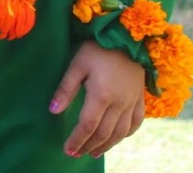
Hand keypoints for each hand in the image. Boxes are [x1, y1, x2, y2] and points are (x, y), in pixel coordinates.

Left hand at [51, 39, 145, 157]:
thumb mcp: (77, 65)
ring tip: (94, 152)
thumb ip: (65, 89)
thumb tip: (52, 111)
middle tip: (76, 153)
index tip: (67, 150)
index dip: (77, 140)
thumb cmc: (97, 48)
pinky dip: (126, 134)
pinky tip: (117, 138)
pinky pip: (136, 123)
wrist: (128, 37)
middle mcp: (119, 103)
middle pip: (104, 133)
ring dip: (107, 145)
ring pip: (120, 132)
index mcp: (101, 95)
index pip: (87, 126)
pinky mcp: (140, 98)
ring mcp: (132, 102)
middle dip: (89, 145)